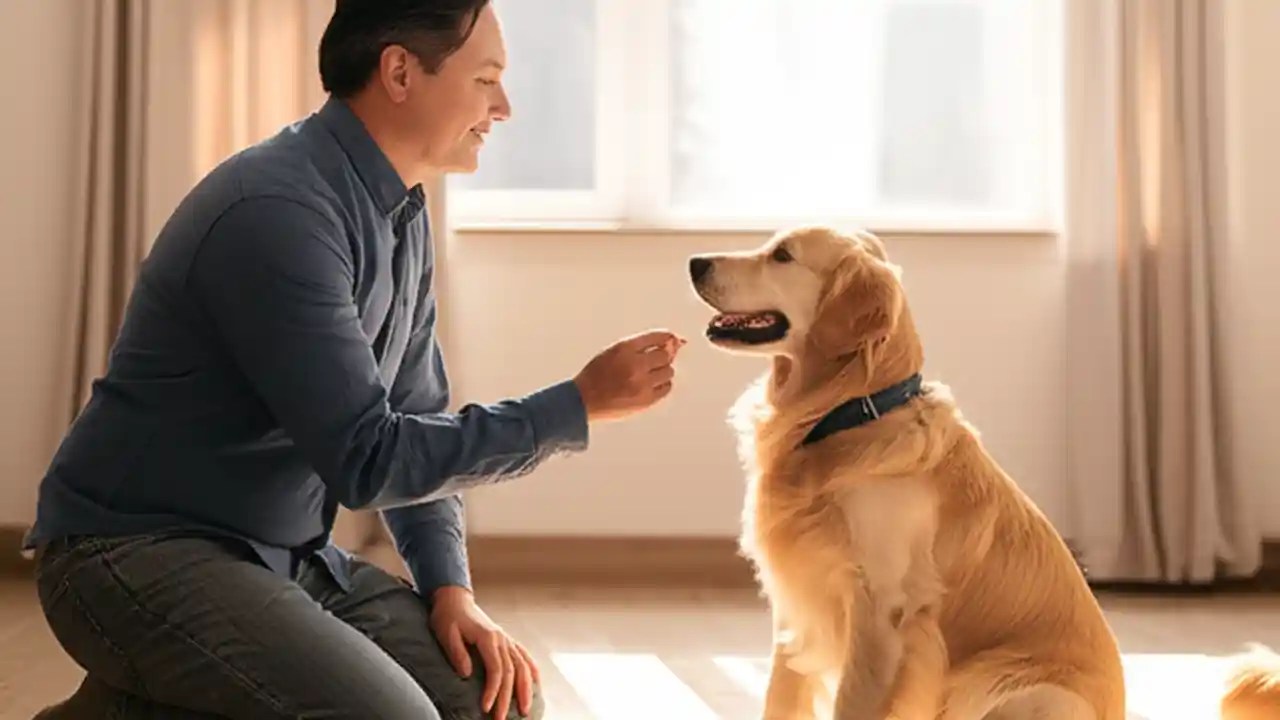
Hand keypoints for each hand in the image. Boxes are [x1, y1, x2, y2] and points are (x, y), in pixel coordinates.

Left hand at [431, 586, 538, 718]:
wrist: (454, 598)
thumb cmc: (448, 616)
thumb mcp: (446, 633)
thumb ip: (457, 653)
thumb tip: (466, 674)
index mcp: (488, 637)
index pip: (496, 669)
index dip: (493, 690)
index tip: (486, 708)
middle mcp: (502, 638)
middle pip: (511, 672)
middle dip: (508, 698)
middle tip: (501, 719)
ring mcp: (506, 639)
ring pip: (523, 666)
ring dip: (525, 689)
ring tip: (524, 710)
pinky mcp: (506, 640)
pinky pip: (524, 656)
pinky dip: (532, 671)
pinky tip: (536, 684)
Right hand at [574, 329, 686, 422]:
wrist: (584, 399)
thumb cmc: (596, 375)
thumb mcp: (613, 351)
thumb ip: (639, 346)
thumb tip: (671, 342)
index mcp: (624, 348)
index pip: (656, 337)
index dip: (667, 338)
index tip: (672, 339)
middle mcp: (635, 364)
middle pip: (665, 355)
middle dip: (663, 357)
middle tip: (654, 362)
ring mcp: (642, 383)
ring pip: (668, 371)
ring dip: (662, 372)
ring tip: (648, 375)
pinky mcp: (646, 400)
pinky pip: (666, 388)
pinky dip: (662, 385)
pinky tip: (650, 385)